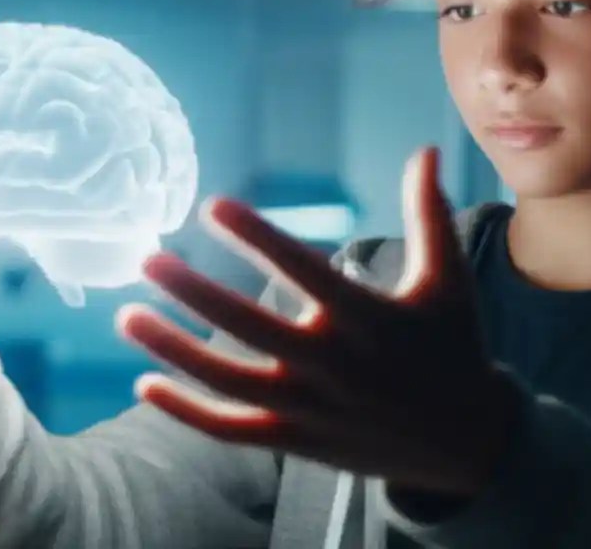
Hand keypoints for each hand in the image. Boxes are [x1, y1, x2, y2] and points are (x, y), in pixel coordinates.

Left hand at [118, 147, 518, 495]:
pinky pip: (230, 428)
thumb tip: (426, 148)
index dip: (254, 235)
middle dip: (193, 292)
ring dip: (172, 349)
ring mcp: (310, 406)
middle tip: (146, 260)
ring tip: (127, 316)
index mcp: (367, 317)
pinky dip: (186, 410)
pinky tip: (146, 383)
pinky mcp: (296, 439)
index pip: (299, 268)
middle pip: (247, 325)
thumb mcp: (448, 278)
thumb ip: (428, 213)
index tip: (211, 207)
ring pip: (226, 380)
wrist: (464, 441)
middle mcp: (333, 364)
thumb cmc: (453, 345)